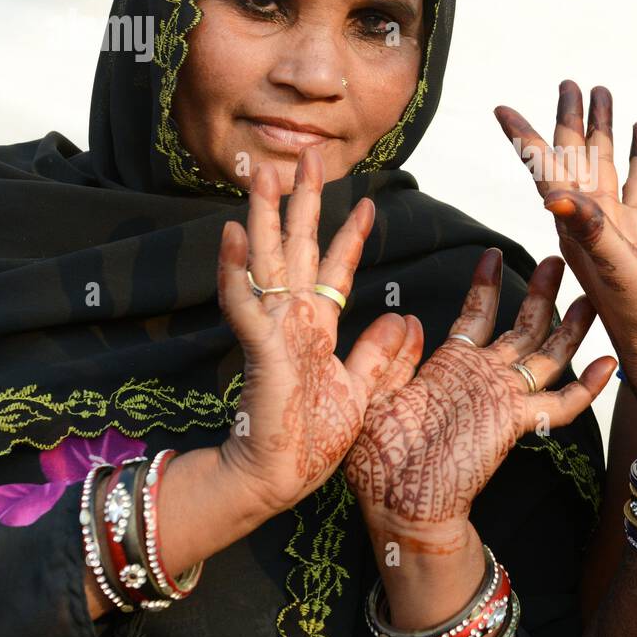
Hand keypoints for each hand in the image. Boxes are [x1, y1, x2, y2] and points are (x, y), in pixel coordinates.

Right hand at [215, 148, 418, 515]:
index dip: (349, 236)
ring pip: (268, 262)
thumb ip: (379, 354)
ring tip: (264, 176)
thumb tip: (404, 319)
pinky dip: (235, 269)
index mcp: (317, 329)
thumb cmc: (315, 441)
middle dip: (304, 203)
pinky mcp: (258, 349)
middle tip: (310, 157)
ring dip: (265, 217)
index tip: (367, 203)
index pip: (335, 270)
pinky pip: (244, 304)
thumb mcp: (363, 391)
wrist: (281, 479)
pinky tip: (232, 234)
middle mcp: (292, 320)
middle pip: (299, 249)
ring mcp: (272, 330)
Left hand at [344, 248, 614, 553]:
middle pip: (523, 326)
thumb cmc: (380, 460)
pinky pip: (563, 402)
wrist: (399, 505)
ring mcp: (504, 398)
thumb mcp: (376, 395)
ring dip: (569, 326)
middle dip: (542, 292)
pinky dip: (589, 385)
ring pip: (548, 355)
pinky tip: (610, 363)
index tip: (493, 254)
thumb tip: (409, 318)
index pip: (476, 315)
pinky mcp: (517, 420)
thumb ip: (392, 356)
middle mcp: (484, 379)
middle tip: (558, 258)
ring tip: (590, 296)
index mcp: (452, 367)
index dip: (486, 285)